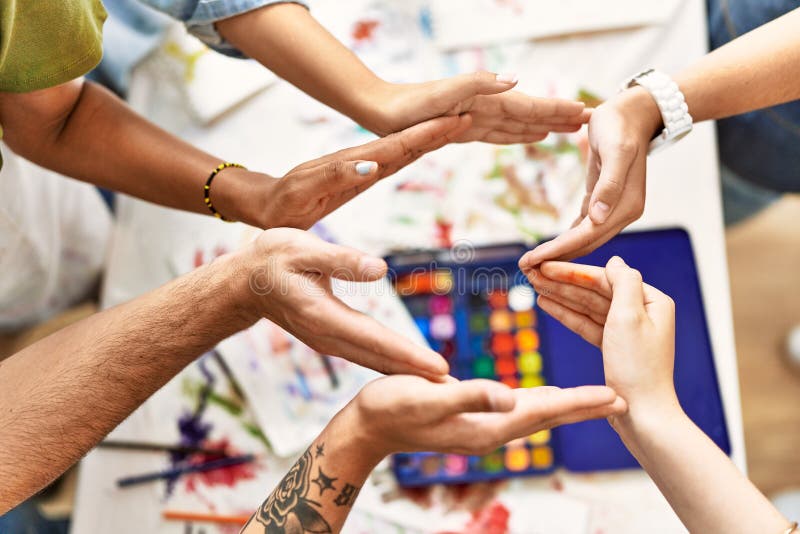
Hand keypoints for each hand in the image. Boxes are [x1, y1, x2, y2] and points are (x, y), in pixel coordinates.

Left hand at [227, 115, 470, 228]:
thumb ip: (337, 176)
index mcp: (353, 163)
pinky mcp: (359, 176)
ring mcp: (361, 167)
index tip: (454, 120)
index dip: (426, 134)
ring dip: (429, 137)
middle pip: (405, 142)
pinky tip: (424, 147)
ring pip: (402, 148)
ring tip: (456, 124)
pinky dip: (412, 151)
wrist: (269, 206)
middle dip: (436, 129)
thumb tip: (372, 163)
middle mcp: (361, 161)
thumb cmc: (285, 205)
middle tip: (469, 114)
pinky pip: (392, 161)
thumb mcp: (306, 192)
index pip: (396, 145)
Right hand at [238, 228, 449, 380]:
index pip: (375, 339)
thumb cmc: (272, 259)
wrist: (243, 283)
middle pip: (380, 358)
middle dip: (417, 374)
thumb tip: (380, 267)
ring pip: (374, 360)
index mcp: (323, 316)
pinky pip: (366, 354)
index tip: (439, 369)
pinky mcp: (330, 338)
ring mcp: (329, 341)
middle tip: (454, 388)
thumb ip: (339, 259)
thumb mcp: (302, 249)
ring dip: (407, 373)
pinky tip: (408, 368)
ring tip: (440, 384)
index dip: (408, 355)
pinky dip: (390, 363)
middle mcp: (328, 336)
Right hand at [346, 374, 625, 457]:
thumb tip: (511, 396)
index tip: (615, 397)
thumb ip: (469, 395)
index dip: (580, 402)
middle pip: (548, 417)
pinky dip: (540, 400)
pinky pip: (517, 409)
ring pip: (536, 414)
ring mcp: (482, 427)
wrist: (367, 426)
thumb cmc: (392, 407)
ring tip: (596, 398)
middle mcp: (491, 431)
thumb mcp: (428, 396)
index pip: (545, 412)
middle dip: (585, 407)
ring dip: (567, 405)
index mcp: (487, 426)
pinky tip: (547, 394)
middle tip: (622, 398)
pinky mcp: (472, 418)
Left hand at [364, 72, 589, 143]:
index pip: (529, 105)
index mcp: (485, 98)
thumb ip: (479, 84)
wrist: (382, 112)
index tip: (584, 112)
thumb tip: (515, 81)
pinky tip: (531, 135)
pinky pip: (500, 134)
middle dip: (558, 117)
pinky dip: (518, 135)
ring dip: (543, 126)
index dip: (556, 110)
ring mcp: (476, 118)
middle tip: (588, 121)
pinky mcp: (464, 129)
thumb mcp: (444, 92)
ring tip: (568, 129)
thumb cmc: (410, 104)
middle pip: (530, 114)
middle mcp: (485, 107)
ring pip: (518, 124)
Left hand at [518, 87, 661, 267]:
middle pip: (586, 243)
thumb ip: (610, 184)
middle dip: (556, 257)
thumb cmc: (621, 127)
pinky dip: (567, 239)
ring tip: (532, 262)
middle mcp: (623, 213)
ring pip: (584, 239)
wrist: (632, 113)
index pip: (589, 235)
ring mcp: (614, 209)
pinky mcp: (602, 202)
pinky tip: (550, 249)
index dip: (561, 250)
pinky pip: (583, 228)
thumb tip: (598, 217)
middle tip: (524, 268)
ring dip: (560, 252)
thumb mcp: (616, 150)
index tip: (534, 261)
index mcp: (627, 206)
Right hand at [525, 257, 678, 419]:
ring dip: (561, 296)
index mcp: (653, 301)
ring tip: (533, 285)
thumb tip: (614, 260)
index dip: (572, 271)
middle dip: (562, 282)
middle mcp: (643, 313)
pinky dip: (567, 315)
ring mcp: (628, 332)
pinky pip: (588, 325)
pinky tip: (546, 304)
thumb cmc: (637, 369)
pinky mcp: (615, 349)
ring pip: (588, 307)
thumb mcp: (629, 317)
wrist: (642, 416)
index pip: (605, 278)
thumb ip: (622, 283)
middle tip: (531, 272)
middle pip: (595, 291)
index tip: (544, 264)